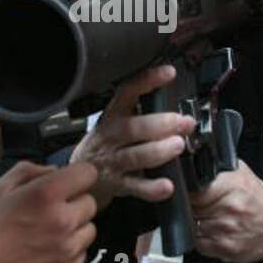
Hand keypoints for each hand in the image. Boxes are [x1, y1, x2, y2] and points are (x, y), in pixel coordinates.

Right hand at [0, 161, 97, 262]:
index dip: (78, 175)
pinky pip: (81, 253)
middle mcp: (63, 221)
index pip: (88, 173)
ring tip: (46, 233)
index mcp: (46, 195)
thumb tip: (56, 171)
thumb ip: (31, 170)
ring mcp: (67, 249)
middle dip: (73, 203)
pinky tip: (45, 251)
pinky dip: (69, 251)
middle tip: (49, 211)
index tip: (69, 182)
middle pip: (90, 203)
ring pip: (89, 229)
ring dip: (74, 228)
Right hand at [69, 65, 195, 210]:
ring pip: (135, 156)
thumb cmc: (106, 144)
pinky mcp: (118, 184)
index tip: (169, 73)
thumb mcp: (114, 120)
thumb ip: (139, 110)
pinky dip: (152, 189)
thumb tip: (174, 96)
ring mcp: (114, 161)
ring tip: (178, 146)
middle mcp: (112, 137)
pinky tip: (167, 186)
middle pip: (133, 128)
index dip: (147, 81)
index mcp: (113, 116)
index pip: (128, 93)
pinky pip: (136, 187)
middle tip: (183, 121)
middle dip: (160, 124)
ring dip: (158, 151)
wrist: (79, 175)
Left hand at [190, 161, 262, 262]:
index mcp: (233, 186)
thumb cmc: (260, 201)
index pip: (193, 189)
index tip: (193, 193)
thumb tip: (195, 166)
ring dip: (198, 222)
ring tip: (212, 218)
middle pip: (191, 207)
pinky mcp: (223, 248)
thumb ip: (219, 168)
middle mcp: (229, 208)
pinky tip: (214, 231)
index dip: (190, 191)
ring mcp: (225, 230)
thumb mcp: (242, 174)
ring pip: (193, 225)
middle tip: (205, 206)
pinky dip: (202, 237)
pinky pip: (198, 242)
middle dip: (194, 206)